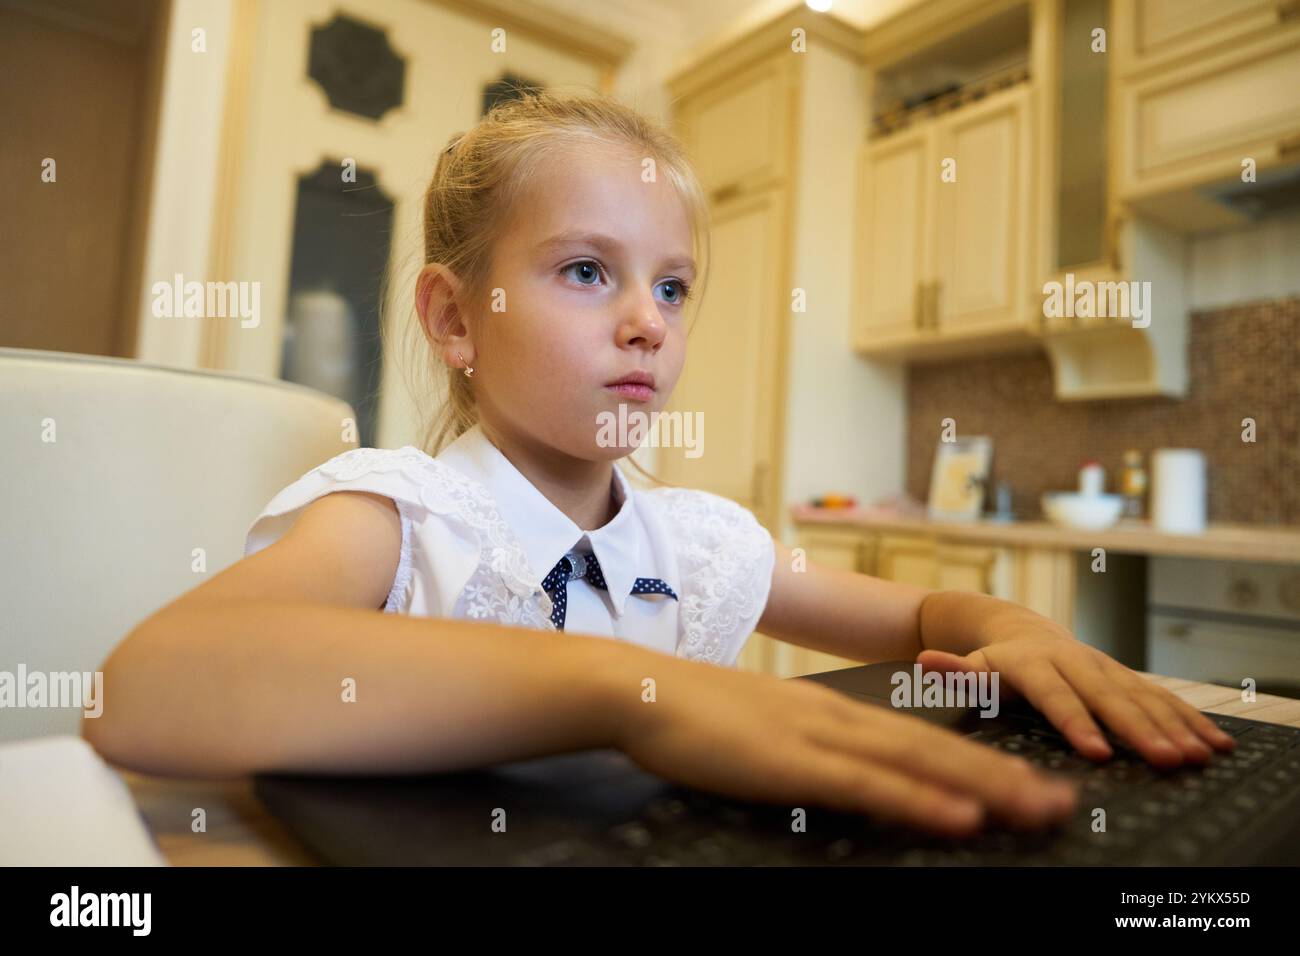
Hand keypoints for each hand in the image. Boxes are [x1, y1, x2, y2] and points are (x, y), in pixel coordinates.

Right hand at [613, 658, 1079, 837]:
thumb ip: (802, 744)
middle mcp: (840, 719)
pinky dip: (921, 801)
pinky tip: (961, 818)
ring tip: (1040, 809)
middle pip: (936, 750)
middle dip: (1004, 777)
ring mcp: (819, 736)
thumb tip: (833, 769)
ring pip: (918, 764)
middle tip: (1063, 802)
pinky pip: (868, 785)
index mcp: (833, 713)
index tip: (1027, 782)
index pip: (920, 740)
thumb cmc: (692, 714)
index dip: (979, 762)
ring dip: (985, 788)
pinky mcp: (792, 762)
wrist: (640, 687)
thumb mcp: (760, 727)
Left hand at [916, 632, 1235, 767]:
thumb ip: (955, 670)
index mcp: (1036, 665)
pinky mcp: (1125, 675)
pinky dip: (1189, 719)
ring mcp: (1105, 667)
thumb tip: (925, 662)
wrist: (1020, 628)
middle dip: (1138, 730)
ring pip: (1142, 696)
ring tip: (1196, 756)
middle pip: (1109, 698)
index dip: (1077, 723)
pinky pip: (1161, 697)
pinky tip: (1215, 744)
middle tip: (1163, 759)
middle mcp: (1076, 663)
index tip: (1097, 751)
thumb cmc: (993, 658)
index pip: (1057, 697)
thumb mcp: (972, 663)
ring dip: (1172, 727)